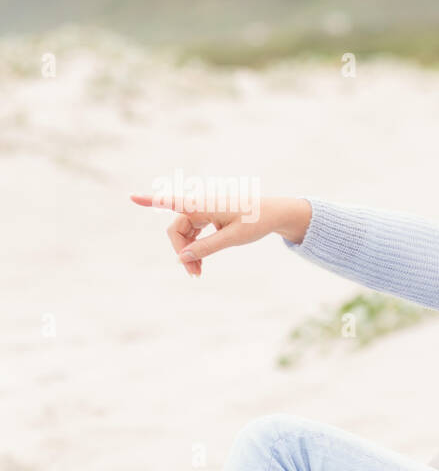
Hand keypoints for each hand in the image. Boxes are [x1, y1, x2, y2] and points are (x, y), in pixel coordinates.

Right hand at [129, 192, 310, 276]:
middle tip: (194, 274)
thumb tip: (181, 258)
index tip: (131, 197)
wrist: (276, 214)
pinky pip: (194, 232)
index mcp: (205, 204)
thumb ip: (207, 247)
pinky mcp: (209, 215)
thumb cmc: (257, 221)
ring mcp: (204, 210)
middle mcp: (201, 204)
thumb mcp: (233, 238)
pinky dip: (196, 247)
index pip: (173, 202)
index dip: (151, 200)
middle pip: (178, 229)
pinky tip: (199, 263)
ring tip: (198, 273)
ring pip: (185, 233)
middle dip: (182, 251)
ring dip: (188, 252)